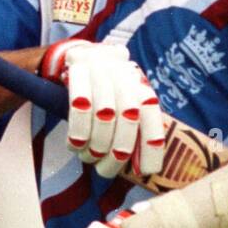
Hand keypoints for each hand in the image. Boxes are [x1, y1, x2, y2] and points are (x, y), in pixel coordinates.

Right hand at [40, 39, 165, 177]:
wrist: (80, 56)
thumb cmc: (104, 93)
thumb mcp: (124, 105)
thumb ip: (134, 131)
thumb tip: (143, 169)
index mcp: (140, 87)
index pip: (152, 116)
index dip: (151, 146)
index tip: (144, 171)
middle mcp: (125, 75)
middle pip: (128, 117)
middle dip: (117, 150)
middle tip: (105, 167)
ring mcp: (102, 69)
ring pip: (104, 114)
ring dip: (95, 145)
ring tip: (88, 156)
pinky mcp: (78, 68)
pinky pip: (79, 106)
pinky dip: (78, 131)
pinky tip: (75, 144)